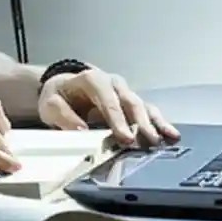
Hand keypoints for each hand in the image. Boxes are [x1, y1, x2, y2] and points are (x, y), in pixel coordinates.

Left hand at [37, 67, 179, 146]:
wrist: (63, 89)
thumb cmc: (59, 96)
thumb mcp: (50, 104)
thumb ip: (63, 116)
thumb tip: (81, 130)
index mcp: (92, 80)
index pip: (108, 99)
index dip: (118, 119)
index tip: (125, 137)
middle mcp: (113, 84)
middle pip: (130, 102)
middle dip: (141, 122)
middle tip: (148, 141)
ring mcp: (124, 93)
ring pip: (143, 106)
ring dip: (155, 123)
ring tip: (167, 138)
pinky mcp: (130, 104)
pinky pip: (148, 112)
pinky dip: (159, 123)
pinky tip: (171, 134)